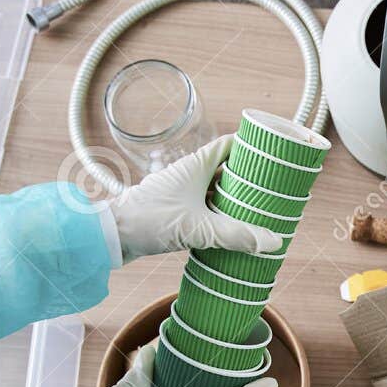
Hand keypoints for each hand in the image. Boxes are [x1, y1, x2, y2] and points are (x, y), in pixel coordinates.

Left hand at [108, 135, 286, 261]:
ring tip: (260, 208)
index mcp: (195, 165)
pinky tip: (234, 226)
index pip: (230, 144)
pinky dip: (221, 213)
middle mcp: (189, 174)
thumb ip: (238, 235)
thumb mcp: (200, 229)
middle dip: (249, 176)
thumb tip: (273, 242)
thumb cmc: (150, 221)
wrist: (112, 236)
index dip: (252, 145)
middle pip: (227, 168)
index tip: (273, 153)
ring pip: (216, 189)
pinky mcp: (176, 210)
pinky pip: (206, 206)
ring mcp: (182, 192)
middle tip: (274, 187)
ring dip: (236, 197)